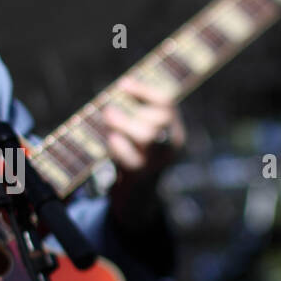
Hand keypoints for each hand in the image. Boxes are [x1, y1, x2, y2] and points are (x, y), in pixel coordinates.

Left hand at [101, 76, 184, 223]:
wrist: (136, 197)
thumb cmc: (135, 156)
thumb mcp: (141, 135)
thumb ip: (135, 116)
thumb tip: (116, 91)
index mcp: (174, 130)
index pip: (167, 103)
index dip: (144, 91)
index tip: (123, 83)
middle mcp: (170, 145)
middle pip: (159, 119)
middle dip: (133, 110)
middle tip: (108, 109)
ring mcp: (157, 161)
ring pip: (147, 135)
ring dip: (123, 123)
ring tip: (106, 118)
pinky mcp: (140, 174)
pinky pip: (131, 157)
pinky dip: (118, 145)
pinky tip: (110, 139)